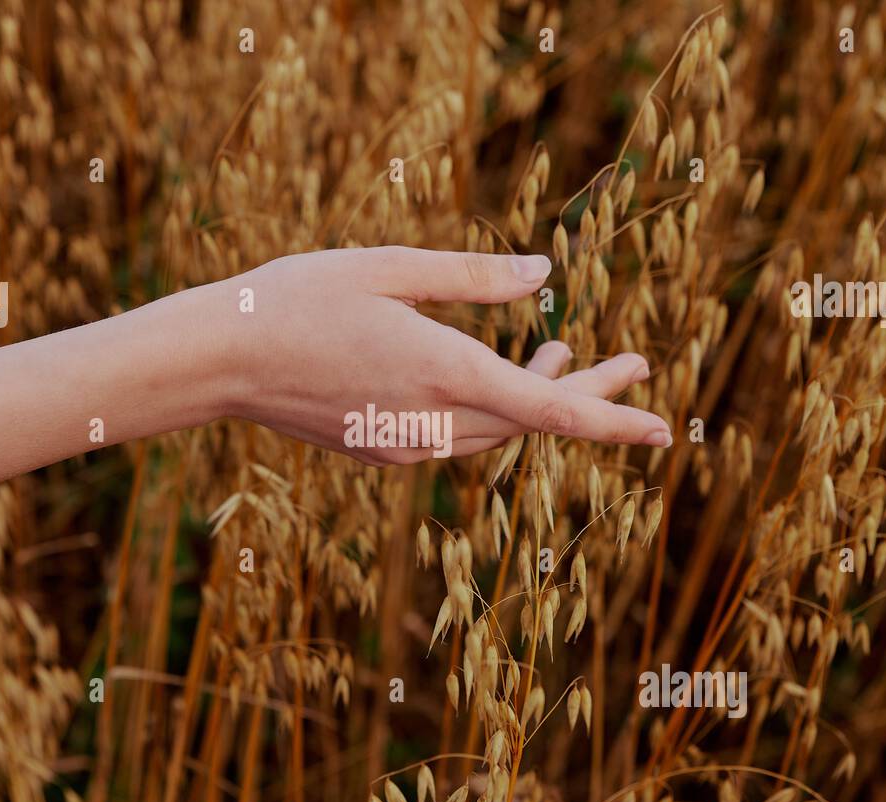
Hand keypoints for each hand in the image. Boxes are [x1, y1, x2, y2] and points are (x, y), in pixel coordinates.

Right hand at [215, 246, 672, 464]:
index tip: (663, 429)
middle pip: (533, 422)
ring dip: (536, 399)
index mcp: (442, 372)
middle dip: (588, 395)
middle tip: (634, 361)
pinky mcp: (382, 449)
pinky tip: (491, 376)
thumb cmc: (299, 299)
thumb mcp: (389, 268)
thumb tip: (541, 273)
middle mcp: (431, 421)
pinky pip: (457, 436)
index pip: (550, 413)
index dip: (612, 420)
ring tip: (559, 352)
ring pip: (496, 431)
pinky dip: (491, 410)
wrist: (222, 359)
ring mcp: (405, 444)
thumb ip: (471, 277)